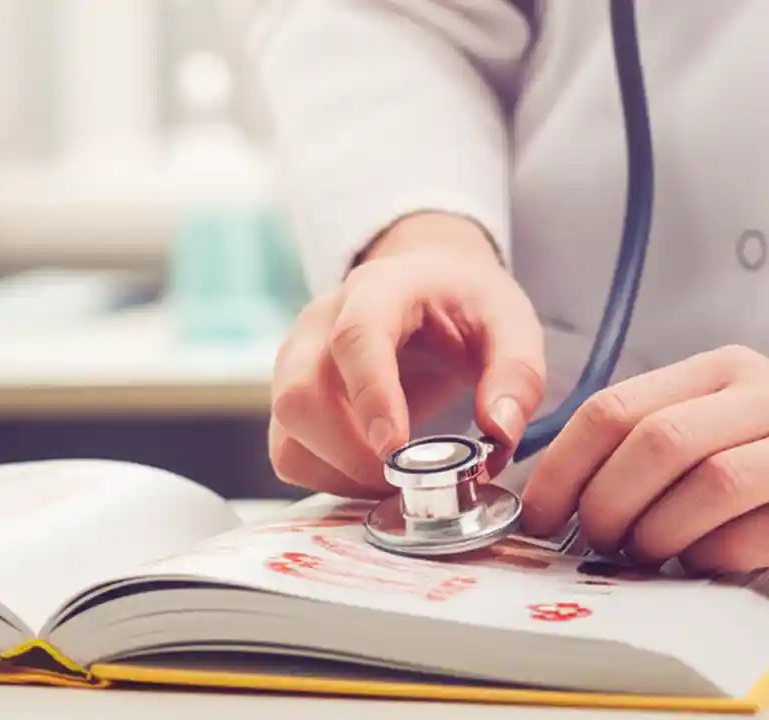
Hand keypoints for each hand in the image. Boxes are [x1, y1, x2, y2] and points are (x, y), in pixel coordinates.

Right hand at [269, 212, 546, 497]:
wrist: (423, 285)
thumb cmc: (463, 304)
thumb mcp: (511, 322)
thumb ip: (517, 374)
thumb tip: (500, 432)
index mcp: (378, 290)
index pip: (354, 339)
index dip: (370, 396)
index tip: (395, 448)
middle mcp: (319, 322)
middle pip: (300, 394)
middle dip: (349, 453)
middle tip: (407, 476)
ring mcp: (295, 360)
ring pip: (288, 430)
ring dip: (338, 471)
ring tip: (393, 479)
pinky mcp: (290, 396)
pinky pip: (288, 451)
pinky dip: (327, 477)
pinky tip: (370, 473)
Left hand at [522, 345, 768, 574]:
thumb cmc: (758, 462)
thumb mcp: (703, 432)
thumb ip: (640, 448)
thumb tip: (549, 500)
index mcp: (717, 371)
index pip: (612, 409)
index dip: (562, 468)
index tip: (537, 515)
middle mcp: (765, 392)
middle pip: (656, 442)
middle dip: (609, 503)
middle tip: (597, 539)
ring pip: (710, 482)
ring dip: (660, 531)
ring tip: (647, 552)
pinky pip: (755, 529)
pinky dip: (712, 554)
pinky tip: (703, 559)